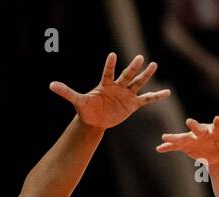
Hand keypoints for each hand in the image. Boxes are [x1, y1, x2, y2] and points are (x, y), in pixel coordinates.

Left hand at [50, 53, 169, 129]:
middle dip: (133, 68)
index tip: (113, 55)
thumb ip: (67, 92)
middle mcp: (117, 87)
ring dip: (146, 75)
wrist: (95, 119)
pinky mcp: (132, 104)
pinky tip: (167, 93)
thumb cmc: (87, 109)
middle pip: (127, 75)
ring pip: (138, 83)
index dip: (110, 65)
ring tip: (154, 65)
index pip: (108, 73)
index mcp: (105, 85)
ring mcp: (126, 94)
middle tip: (141, 58)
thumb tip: (51, 85)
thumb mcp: (77, 101)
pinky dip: (156, 97)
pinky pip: (146, 99)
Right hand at [157, 115, 218, 164]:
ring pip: (183, 137)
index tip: (218, 119)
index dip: (218, 123)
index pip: (218, 126)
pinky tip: (159, 148)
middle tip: (190, 121)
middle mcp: (203, 132)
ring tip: (165, 137)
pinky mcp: (187, 146)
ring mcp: (193, 139)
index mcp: (217, 131)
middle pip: (199, 129)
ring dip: (175, 137)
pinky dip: (168, 147)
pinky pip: (176, 146)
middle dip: (195, 126)